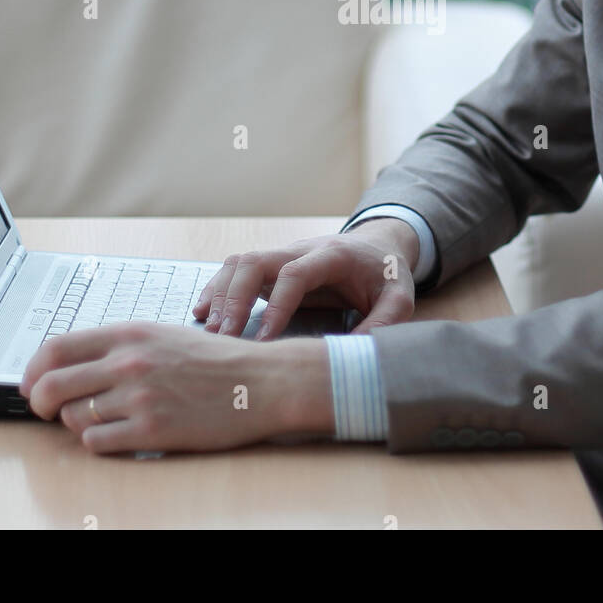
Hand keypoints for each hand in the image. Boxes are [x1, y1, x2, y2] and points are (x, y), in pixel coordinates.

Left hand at [20, 322, 332, 452]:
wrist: (259, 382)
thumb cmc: (216, 360)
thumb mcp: (163, 335)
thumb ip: (118, 346)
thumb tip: (67, 365)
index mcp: (130, 332)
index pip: (55, 347)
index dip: (33, 370)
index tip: (32, 383)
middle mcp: (129, 361)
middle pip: (50, 385)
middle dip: (40, 403)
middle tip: (47, 410)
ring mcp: (138, 396)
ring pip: (72, 417)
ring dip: (77, 422)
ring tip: (102, 418)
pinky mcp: (151, 430)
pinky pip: (97, 443)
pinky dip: (100, 442)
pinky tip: (119, 433)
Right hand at [191, 219, 418, 339]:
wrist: (378, 247)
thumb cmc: (386, 275)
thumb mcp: (399, 298)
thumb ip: (383, 323)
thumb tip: (353, 355)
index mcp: (332, 256)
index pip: (295, 274)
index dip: (277, 304)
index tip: (266, 338)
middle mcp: (301, 251)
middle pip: (255, 262)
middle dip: (235, 298)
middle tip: (224, 337)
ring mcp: (282, 257)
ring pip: (240, 263)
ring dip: (220, 294)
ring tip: (210, 330)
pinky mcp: (272, 268)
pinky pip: (236, 270)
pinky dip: (216, 290)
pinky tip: (202, 315)